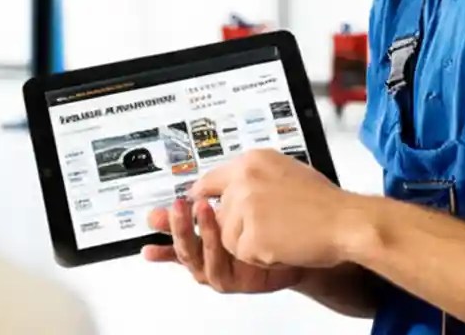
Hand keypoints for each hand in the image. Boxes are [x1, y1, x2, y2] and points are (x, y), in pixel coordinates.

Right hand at [143, 197, 305, 293]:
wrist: (311, 240)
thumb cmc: (281, 220)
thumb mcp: (247, 195)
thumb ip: (219, 190)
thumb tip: (197, 182)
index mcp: (210, 233)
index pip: (179, 228)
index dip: (164, 223)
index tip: (153, 215)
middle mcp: (212, 253)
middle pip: (182, 244)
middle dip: (176, 225)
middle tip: (174, 206)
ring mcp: (222, 268)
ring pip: (195, 258)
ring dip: (193, 234)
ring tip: (198, 210)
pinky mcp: (235, 281)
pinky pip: (216, 270)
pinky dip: (212, 251)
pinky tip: (213, 235)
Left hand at [190, 149, 357, 269]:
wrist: (346, 222)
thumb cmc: (326, 203)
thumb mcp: (286, 172)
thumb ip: (255, 178)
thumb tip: (231, 189)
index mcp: (252, 161)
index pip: (211, 179)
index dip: (202, 195)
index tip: (194, 204)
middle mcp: (243, 180)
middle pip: (221, 215)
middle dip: (240, 227)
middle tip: (274, 227)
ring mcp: (244, 208)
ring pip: (229, 238)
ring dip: (252, 244)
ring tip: (283, 234)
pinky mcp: (249, 236)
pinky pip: (243, 255)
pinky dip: (262, 257)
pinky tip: (284, 245)